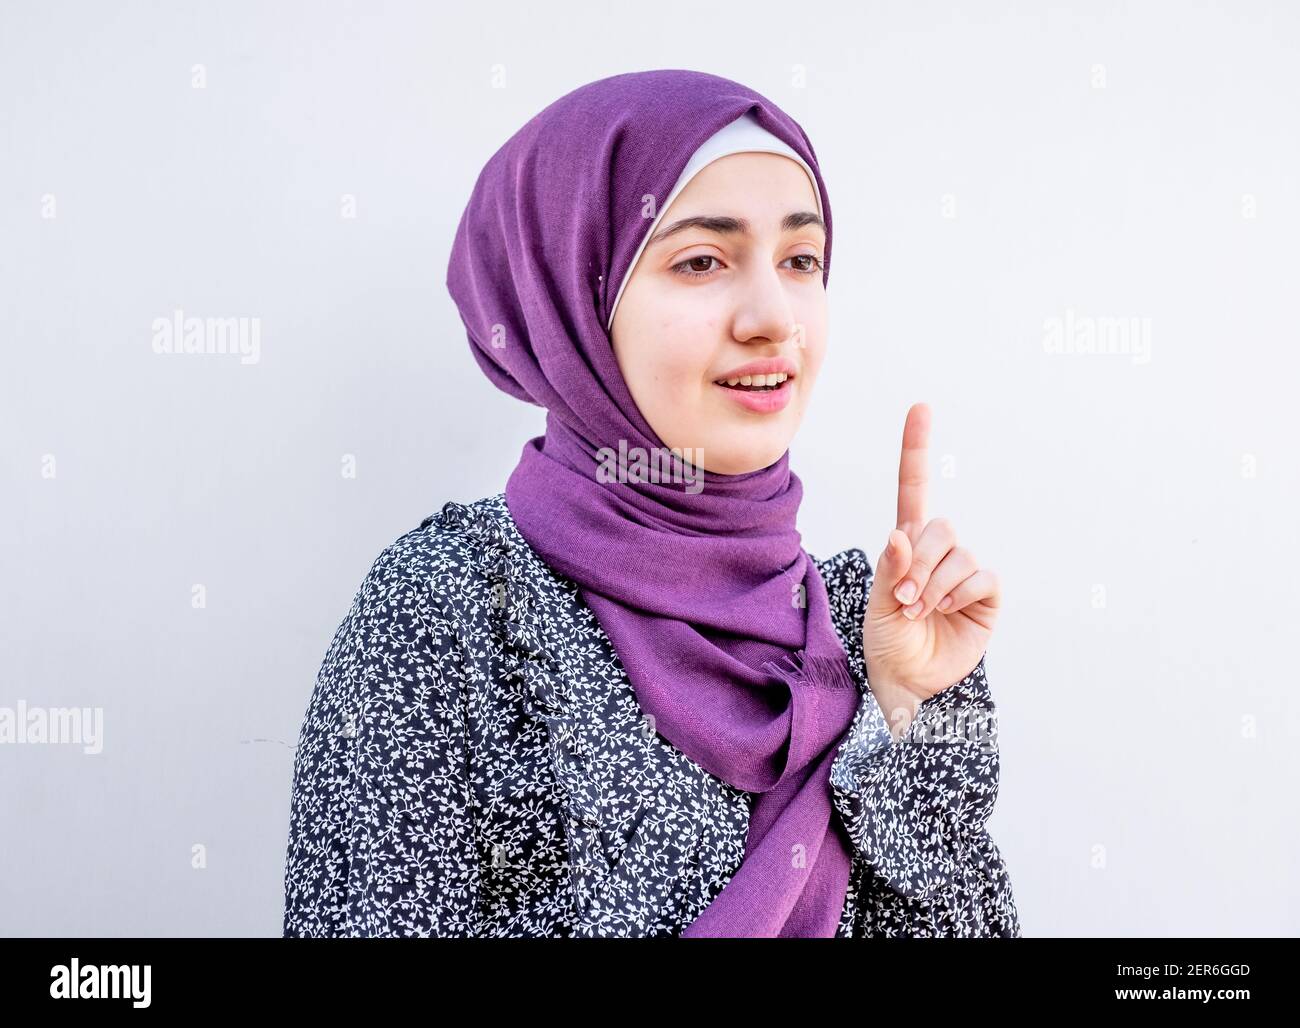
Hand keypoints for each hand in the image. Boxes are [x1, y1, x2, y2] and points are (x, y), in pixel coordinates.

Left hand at [863, 402, 1000, 735]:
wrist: (906, 680)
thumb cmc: (887, 640)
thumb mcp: (877, 604)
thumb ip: (889, 570)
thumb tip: (901, 534)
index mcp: (906, 543)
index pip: (913, 487)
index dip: (917, 448)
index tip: (920, 408)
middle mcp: (939, 550)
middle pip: (939, 527)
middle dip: (918, 564)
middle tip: (902, 600)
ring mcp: (964, 571)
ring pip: (959, 554)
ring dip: (934, 585)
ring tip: (917, 612)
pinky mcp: (985, 594)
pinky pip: (980, 576)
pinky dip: (958, 593)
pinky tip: (944, 611)